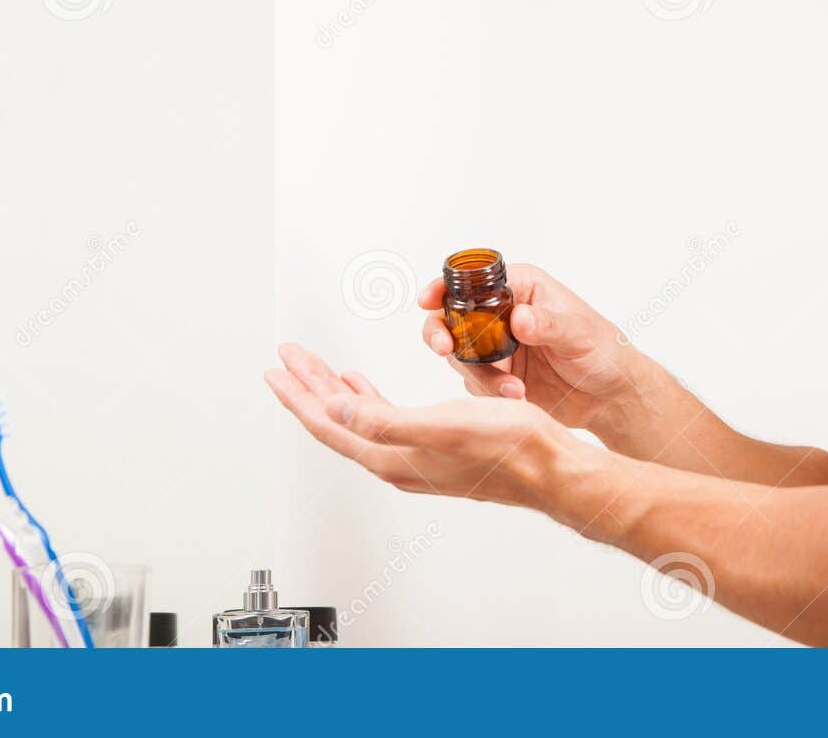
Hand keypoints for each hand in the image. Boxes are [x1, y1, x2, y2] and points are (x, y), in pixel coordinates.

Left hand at [265, 342, 576, 508]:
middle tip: (286, 359)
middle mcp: (396, 458)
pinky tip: (361, 384)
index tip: (275, 371)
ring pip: (357, 416)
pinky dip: (364, 395)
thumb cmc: (509, 449)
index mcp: (391, 456)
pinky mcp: (432, 444)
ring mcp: (413, 453)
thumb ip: (385, 421)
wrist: (551, 467)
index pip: (329, 423)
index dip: (298, 396)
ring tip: (313, 368)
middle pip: (336, 418)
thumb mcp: (443, 425)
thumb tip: (336, 409)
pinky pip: (382, 416)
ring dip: (332, 389)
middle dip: (307, 386)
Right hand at [420, 263, 642, 433]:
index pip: (473, 279)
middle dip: (441, 332)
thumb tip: (520, 318)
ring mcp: (495, 347)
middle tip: (446, 349)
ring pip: (460, 355)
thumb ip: (549, 324)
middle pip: (451, 316)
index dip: (445, 286)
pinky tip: (518, 396)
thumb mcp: (579, 332)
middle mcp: (501, 313)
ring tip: (514, 390)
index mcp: (520, 287)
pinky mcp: (496, 376)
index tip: (428, 300)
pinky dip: (489, 393)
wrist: (609, 395)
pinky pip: (474, 384)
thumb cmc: (602, 350)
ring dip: (479, 374)